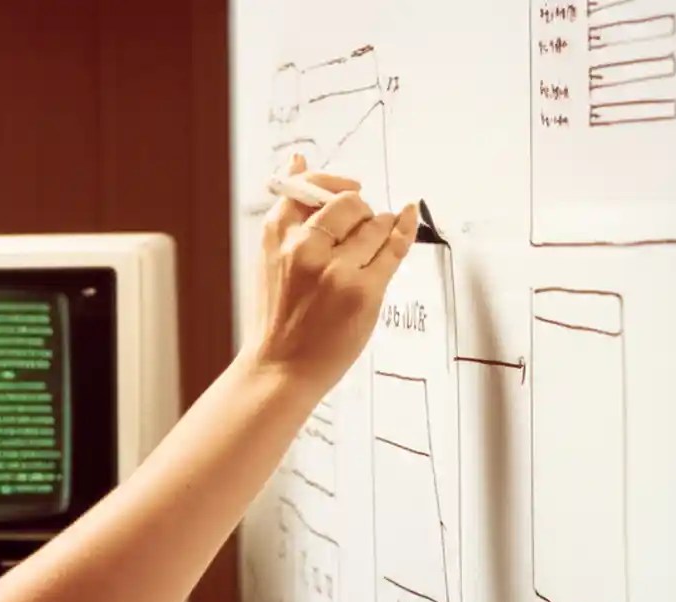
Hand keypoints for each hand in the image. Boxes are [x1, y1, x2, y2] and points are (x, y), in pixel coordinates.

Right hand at [240, 154, 418, 396]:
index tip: (346, 186)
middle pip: (348, 201)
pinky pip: (393, 247)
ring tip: (371, 244)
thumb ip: (288, 213)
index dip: (332, 181)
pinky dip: (404, 230)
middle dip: (360, 208)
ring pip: (374, 223)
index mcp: (276, 236)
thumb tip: (297, 159)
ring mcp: (336, 270)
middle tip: (361, 225)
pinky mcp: (363, 291)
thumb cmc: (278, 316)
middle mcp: (304, 248)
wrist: (281, 368)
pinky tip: (406, 219)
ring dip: (380, 226)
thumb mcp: (269, 258)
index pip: (308, 186)